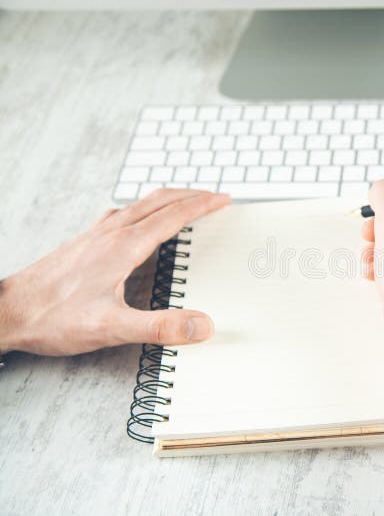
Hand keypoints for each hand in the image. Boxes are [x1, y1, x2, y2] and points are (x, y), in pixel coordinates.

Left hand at [0, 189, 229, 355]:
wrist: (7, 311)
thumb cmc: (52, 318)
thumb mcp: (111, 328)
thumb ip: (160, 326)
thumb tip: (202, 325)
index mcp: (124, 247)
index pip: (172, 216)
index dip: (202, 206)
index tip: (223, 199)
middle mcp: (110, 233)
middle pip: (158, 201)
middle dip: (191, 195)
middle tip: (214, 196)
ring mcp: (95, 235)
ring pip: (139, 204)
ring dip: (169, 199)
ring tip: (185, 202)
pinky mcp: (83, 242)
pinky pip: (122, 214)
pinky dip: (144, 209)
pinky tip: (138, 222)